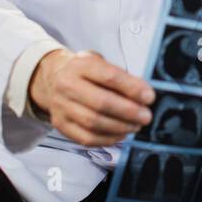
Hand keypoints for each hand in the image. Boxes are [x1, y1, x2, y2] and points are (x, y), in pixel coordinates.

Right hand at [28, 49, 152, 146]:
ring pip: (93, 122)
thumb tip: (144, 95)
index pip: (109, 77)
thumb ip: (121, 77)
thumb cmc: (84, 72)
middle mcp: (67, 85)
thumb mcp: (100, 63)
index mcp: (81, 65)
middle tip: (146, 116)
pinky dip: (107, 139)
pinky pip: (86, 138)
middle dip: (129, 112)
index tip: (149, 97)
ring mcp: (61, 106)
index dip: (132, 88)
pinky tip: (120, 134)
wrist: (53, 79)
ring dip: (120, 127)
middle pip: (101, 102)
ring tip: (136, 126)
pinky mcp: (60, 124)